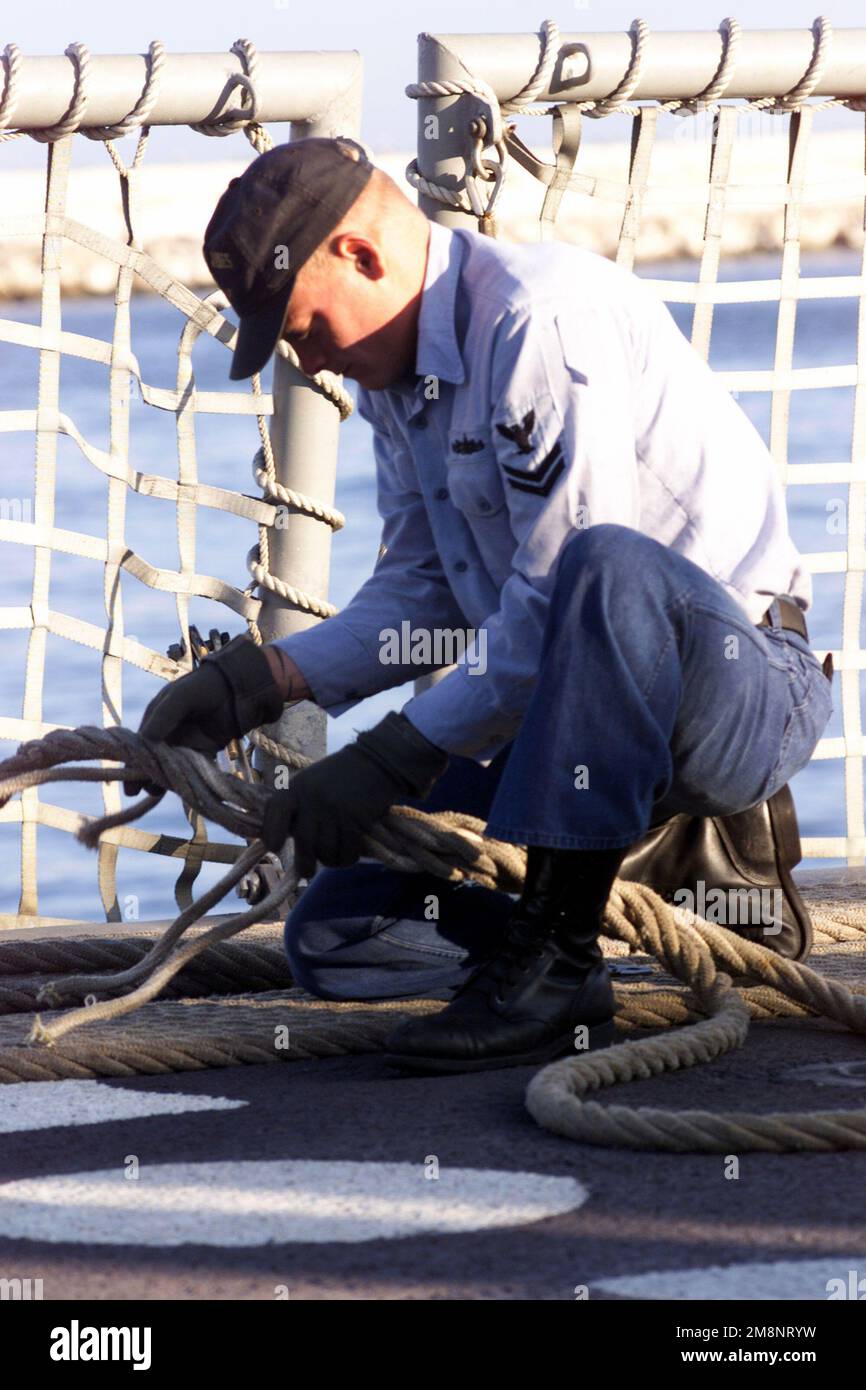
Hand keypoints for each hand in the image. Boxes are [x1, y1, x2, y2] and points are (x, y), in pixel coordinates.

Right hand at [124, 635, 283, 794]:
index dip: (133, 762)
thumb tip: (145, 739)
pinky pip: (191, 768)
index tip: (129, 782)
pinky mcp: (203, 751)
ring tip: (159, 791)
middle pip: (153, 760)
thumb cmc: (204, 687)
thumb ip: (163, 716)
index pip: (139, 744)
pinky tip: (183, 787)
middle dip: (147, 776)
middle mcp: (167, 733)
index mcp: (155, 718)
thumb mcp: (180, 697)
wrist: (237, 689)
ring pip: (170, 767)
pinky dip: (187, 777)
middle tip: (140, 791)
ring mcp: (185, 744)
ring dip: (166, 780)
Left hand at [261, 711, 447, 873]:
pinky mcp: (356, 818)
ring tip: (334, 859)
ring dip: (330, 860)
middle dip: (304, 862)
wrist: (376, 761)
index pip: (275, 812)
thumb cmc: (340, 774)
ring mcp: (334, 809)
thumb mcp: (311, 780)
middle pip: (302, 840)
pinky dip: (347, 858)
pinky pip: (347, 849)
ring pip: (325, 849)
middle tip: (307, 872)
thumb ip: (297, 804)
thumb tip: (286, 836)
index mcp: (297, 787)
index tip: (275, 848)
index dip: (271, 833)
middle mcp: (312, 798)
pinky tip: (350, 855)